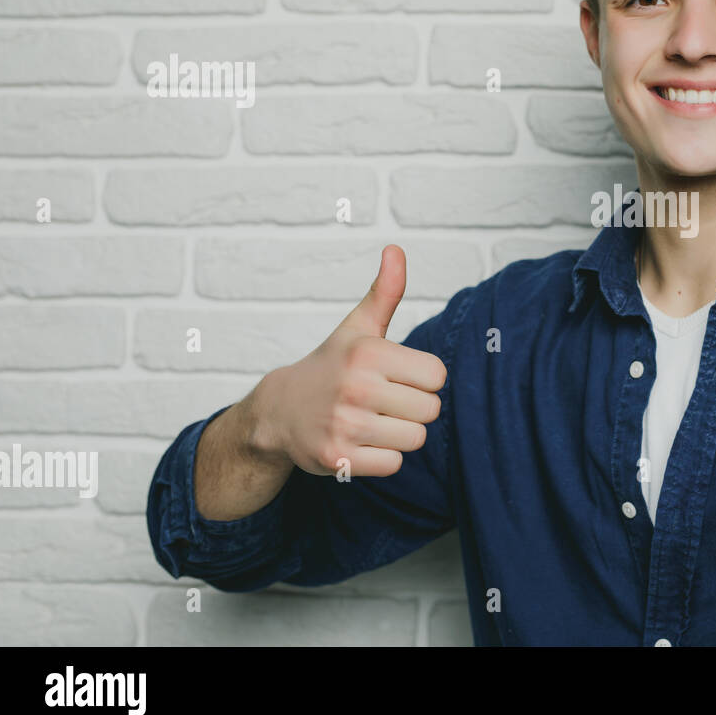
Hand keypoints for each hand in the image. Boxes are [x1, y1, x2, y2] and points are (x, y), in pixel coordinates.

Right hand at [250, 245, 446, 477]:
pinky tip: (362, 442)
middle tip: (384, 402)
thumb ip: (384, 292)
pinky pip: (393, 464)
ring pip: (414, 439)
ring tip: (373, 421)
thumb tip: (396, 249)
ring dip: (399, 434)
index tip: (399, 377)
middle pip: (430, 410)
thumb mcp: (357, 327)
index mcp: (367, 352)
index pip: (437, 375)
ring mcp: (344, 425)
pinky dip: (383, 458)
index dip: (423, 379)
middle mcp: (355, 387)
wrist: (278, 412)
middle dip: (413, 408)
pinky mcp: (338, 459)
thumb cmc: (332, 366)